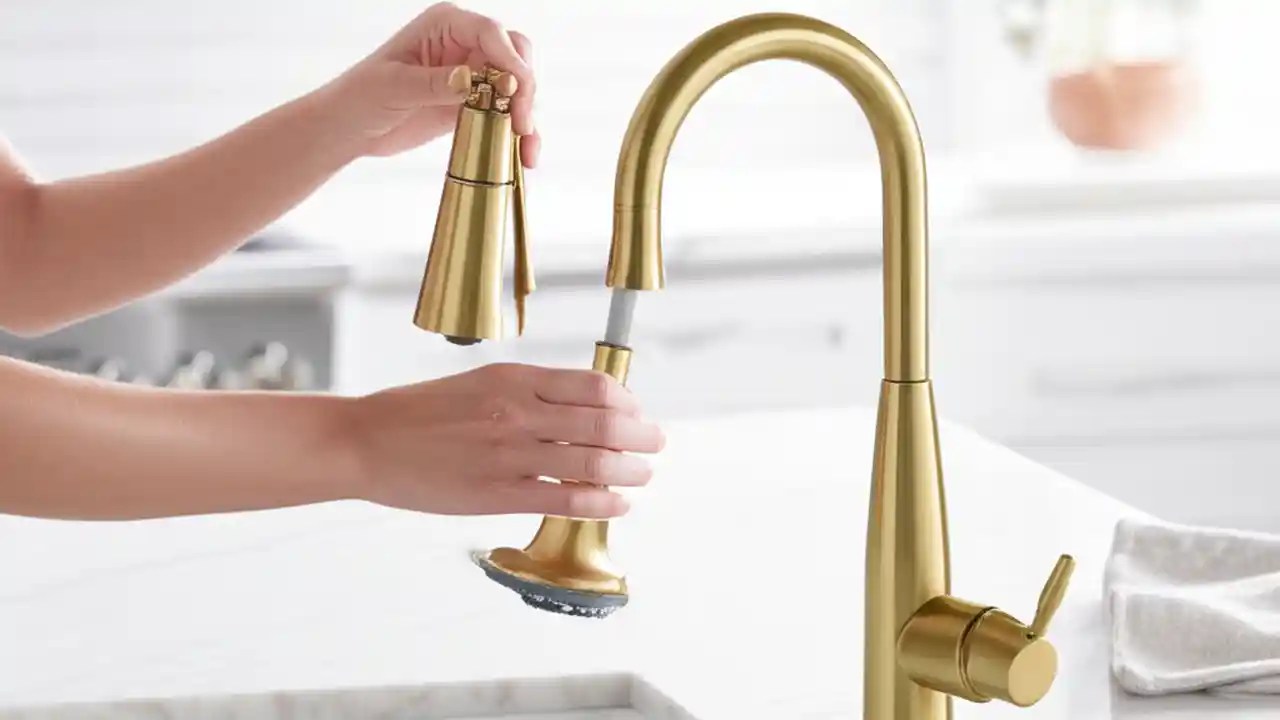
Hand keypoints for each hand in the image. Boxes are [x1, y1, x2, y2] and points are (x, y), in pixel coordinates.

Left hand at [317, 2, 539, 164]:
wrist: (350, 129)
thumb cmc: (360, 97)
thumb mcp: (393, 87)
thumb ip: (433, 82)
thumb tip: (470, 79)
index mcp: (445, 24)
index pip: (491, 33)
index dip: (510, 60)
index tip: (517, 91)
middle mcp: (465, 44)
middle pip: (515, 56)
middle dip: (525, 89)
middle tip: (521, 124)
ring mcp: (474, 74)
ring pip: (518, 87)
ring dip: (528, 117)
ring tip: (527, 150)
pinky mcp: (476, 104)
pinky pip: (507, 114)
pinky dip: (518, 135)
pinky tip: (524, 156)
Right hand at [344, 364, 664, 518]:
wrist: (366, 442)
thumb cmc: (420, 413)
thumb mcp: (479, 383)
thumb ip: (529, 392)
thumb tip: (581, 406)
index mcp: (514, 378)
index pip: (593, 386)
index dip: (628, 402)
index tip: (636, 412)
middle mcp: (517, 412)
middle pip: (604, 423)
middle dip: (641, 436)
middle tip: (656, 444)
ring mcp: (509, 454)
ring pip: (592, 463)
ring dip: (629, 471)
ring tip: (643, 475)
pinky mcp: (496, 494)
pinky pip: (566, 500)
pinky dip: (601, 502)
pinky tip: (617, 503)